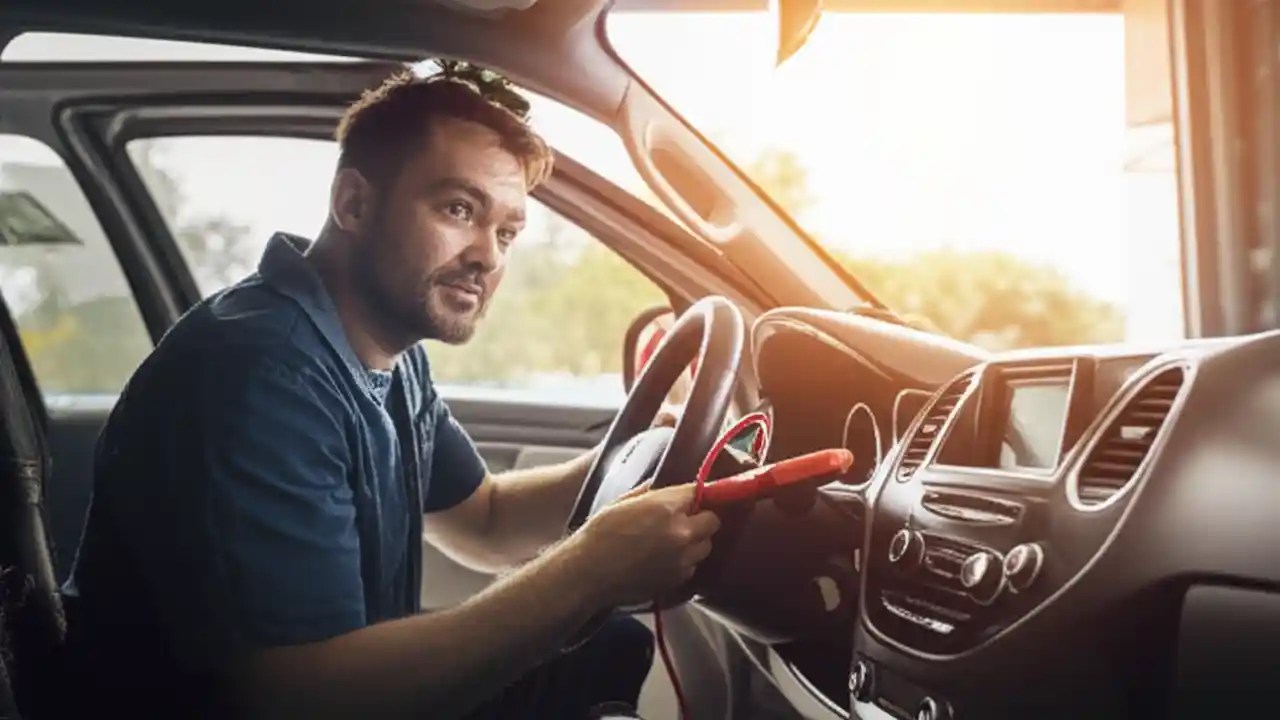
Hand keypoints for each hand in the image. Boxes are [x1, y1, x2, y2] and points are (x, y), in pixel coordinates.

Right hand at [572, 482, 720, 608]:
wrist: (589, 573)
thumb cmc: (599, 534)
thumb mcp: (621, 502)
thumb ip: (647, 493)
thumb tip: (659, 487)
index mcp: (666, 507)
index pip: (699, 492)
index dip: (693, 495)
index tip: (690, 499)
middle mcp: (681, 532)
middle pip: (713, 521)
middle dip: (701, 519)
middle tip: (685, 521)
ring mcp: (682, 559)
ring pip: (706, 546)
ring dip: (695, 542)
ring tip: (674, 543)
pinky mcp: (677, 580)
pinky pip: (693, 567)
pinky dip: (685, 563)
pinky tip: (665, 561)